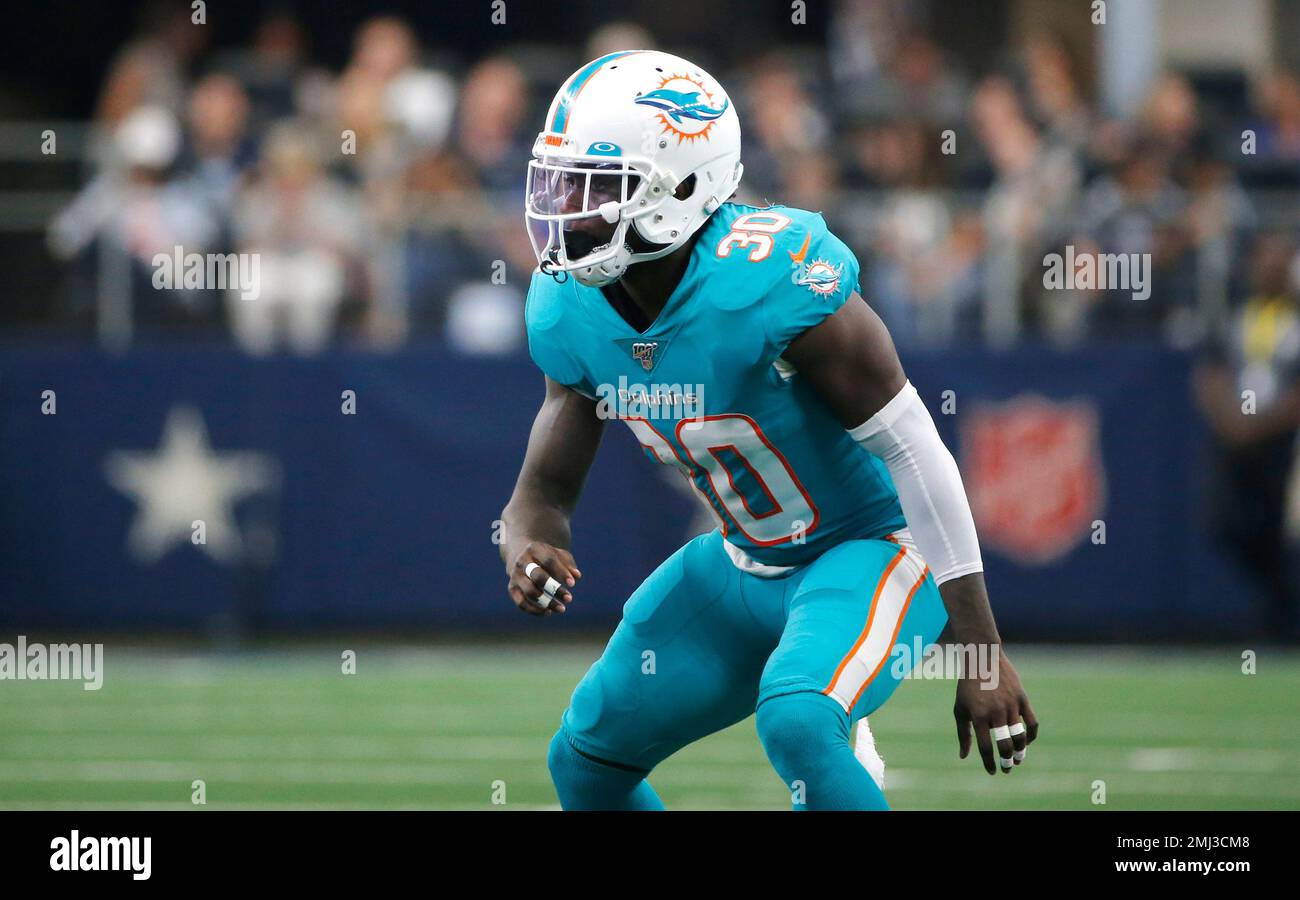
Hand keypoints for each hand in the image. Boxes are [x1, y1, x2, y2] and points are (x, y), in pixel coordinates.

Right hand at [507, 541, 580, 616]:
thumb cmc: (545, 557)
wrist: (521, 556)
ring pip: (530, 592)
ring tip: (561, 608)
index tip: (573, 584)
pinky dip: (535, 610)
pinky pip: (521, 603)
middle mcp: (522, 562)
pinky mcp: (512, 589)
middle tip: (569, 599)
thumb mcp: (558, 555)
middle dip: (554, 589)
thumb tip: (576, 576)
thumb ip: (568, 564)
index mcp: (534, 549)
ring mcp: (515, 576)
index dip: (561, 572)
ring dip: (546, 602)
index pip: (549, 561)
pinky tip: (548, 612)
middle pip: (538, 576)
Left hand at [954, 649, 1038, 774]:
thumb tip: (964, 756)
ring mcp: (1010, 705)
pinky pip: (1032, 723)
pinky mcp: (1022, 698)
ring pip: (1020, 736)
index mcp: (978, 715)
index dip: (989, 763)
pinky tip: (1027, 742)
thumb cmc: (968, 686)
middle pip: (1005, 745)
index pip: (985, 747)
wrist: (982, 657)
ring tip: (1017, 759)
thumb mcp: (960, 708)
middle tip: (1007, 768)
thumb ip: (963, 733)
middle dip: (1007, 761)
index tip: (992, 772)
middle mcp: (995, 712)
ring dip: (1020, 752)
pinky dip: (1031, 736)